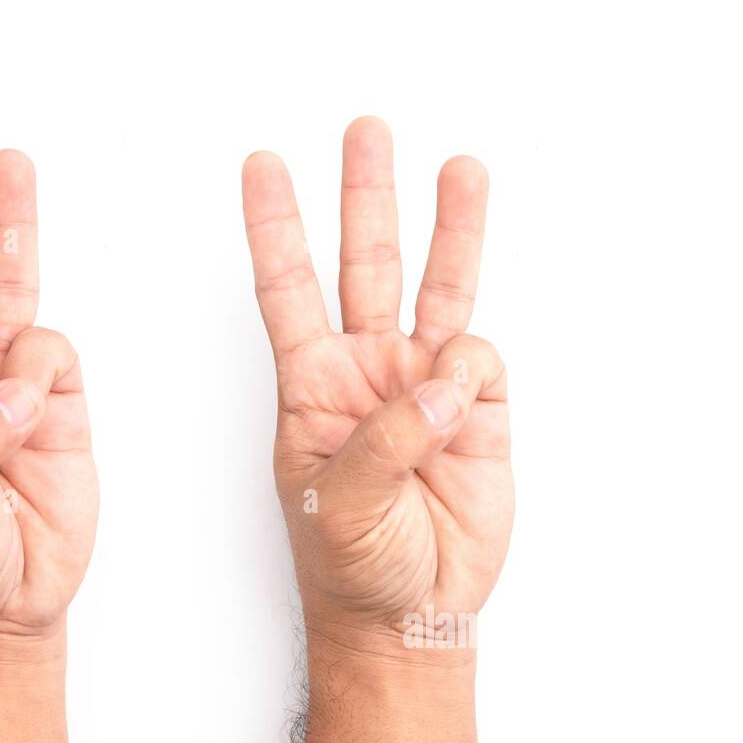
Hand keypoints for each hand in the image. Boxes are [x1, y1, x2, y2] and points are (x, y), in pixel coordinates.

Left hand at [242, 117, 512, 652]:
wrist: (411, 611)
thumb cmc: (351, 564)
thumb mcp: (334, 508)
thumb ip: (382, 441)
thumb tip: (440, 380)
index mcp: (311, 385)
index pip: (287, 288)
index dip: (275, 226)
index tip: (261, 166)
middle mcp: (366, 369)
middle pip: (363, 263)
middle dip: (363, 197)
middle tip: (364, 130)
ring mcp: (423, 384)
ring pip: (435, 286)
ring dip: (447, 226)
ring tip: (458, 167)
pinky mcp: (479, 407)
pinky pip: (480, 360)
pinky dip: (474, 369)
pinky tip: (463, 400)